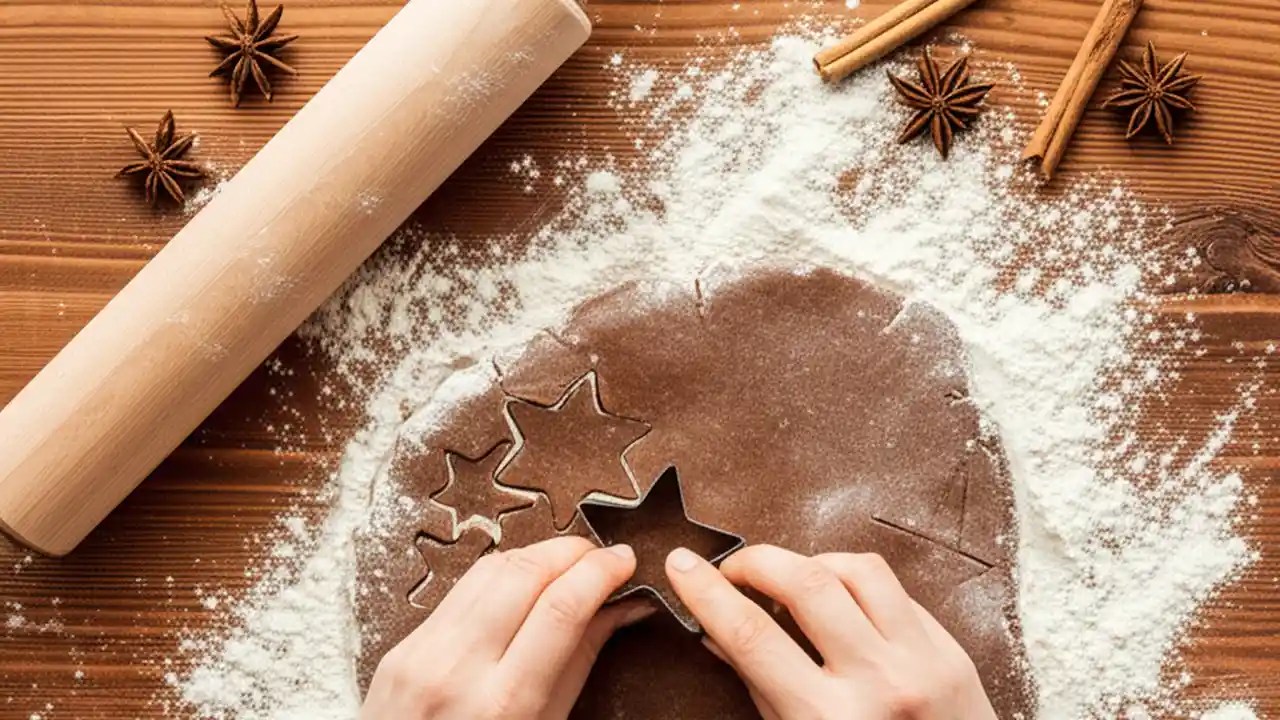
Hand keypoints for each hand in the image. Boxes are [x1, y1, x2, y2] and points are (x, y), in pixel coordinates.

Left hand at [362, 536, 651, 719]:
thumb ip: (581, 659)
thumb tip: (621, 606)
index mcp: (505, 704)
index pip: (561, 609)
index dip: (600, 572)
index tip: (623, 561)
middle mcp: (459, 670)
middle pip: (525, 575)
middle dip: (572, 552)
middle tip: (601, 556)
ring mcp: (424, 653)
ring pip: (491, 569)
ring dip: (538, 554)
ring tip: (569, 562)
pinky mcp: (404, 645)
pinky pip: (460, 588)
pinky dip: (501, 573)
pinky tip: (524, 580)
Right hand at [666, 544, 997, 719]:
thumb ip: (762, 689)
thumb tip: (717, 634)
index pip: (752, 636)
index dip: (708, 593)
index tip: (683, 567)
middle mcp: (878, 685)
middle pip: (805, 585)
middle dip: (756, 560)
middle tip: (734, 566)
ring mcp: (921, 663)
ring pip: (857, 569)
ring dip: (812, 562)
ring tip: (790, 579)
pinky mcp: (949, 651)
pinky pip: (896, 590)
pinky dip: (857, 582)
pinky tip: (839, 597)